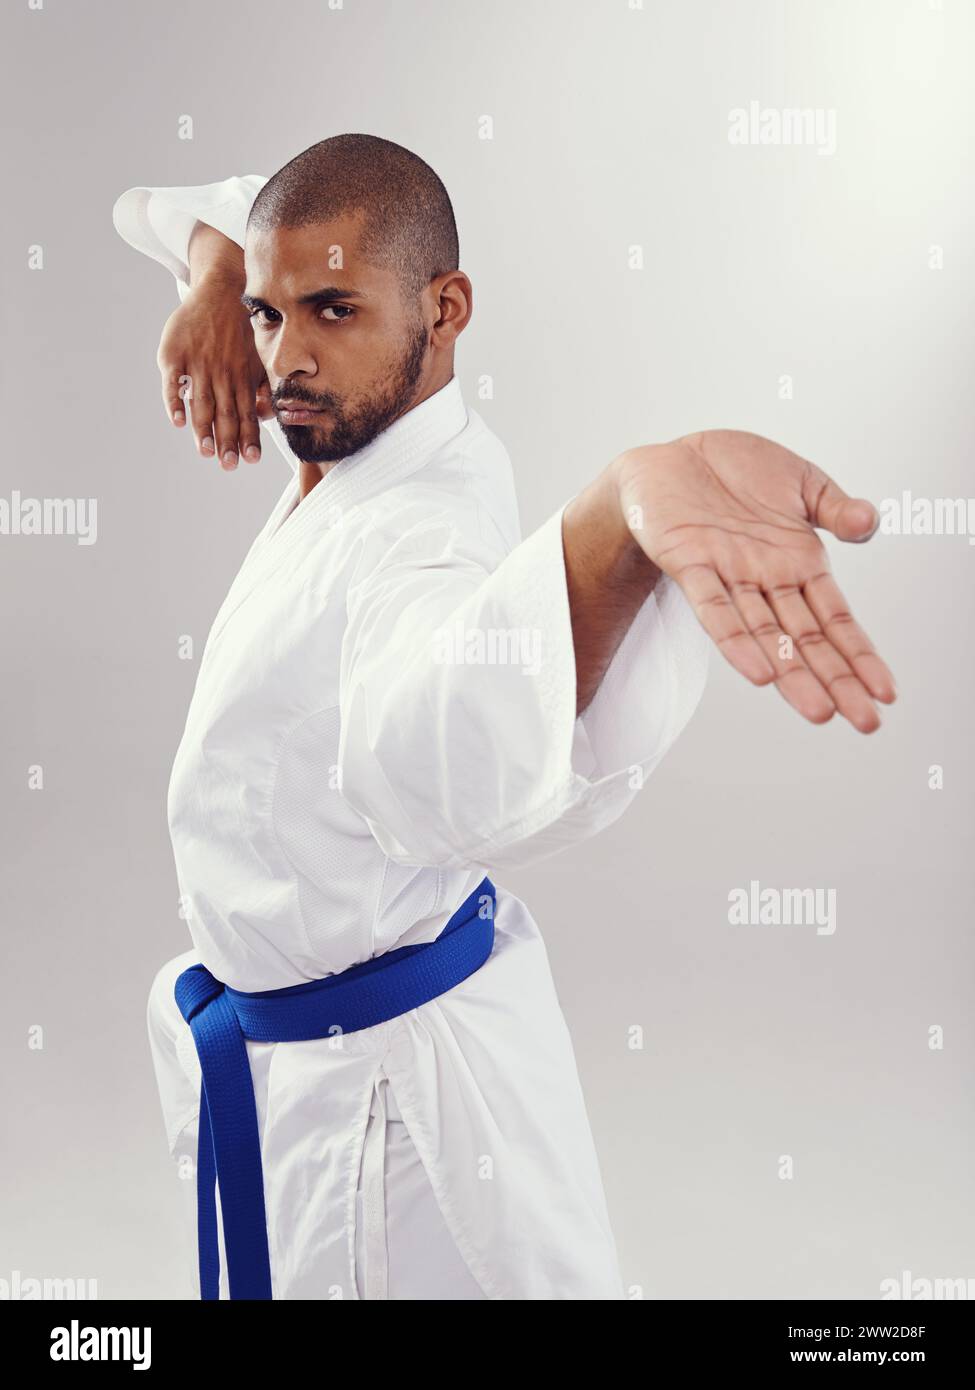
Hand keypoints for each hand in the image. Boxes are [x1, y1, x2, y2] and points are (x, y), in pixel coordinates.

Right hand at [156, 234, 273, 468]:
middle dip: (227, 441)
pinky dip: (174, 402)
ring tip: (206, 452)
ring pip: (201, 402)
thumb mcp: (259, 356)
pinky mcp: (175, 355)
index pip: (246, 413)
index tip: (249, 459)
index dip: (248, 437)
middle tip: (227, 464)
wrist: (223, 290)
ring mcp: (198, 364)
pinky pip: (173, 383)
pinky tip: (178, 422)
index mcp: (242, 377)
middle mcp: (222, 373)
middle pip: (224, 413)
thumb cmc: (241, 330)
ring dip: (203, 429)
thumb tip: (266, 416)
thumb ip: (262, 386)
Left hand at [615, 430, 896, 731]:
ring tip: (818, 712)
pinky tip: (757, 671)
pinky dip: (734, 639)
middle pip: (805, 640)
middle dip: (836, 681)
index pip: (835, 619)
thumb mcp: (800, 482)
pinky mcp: (689, 563)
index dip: (859, 655)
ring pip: (765, 635)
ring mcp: (728, 576)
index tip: (885, 693)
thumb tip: (869, 522)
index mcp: (797, 563)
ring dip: (791, 674)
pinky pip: (712, 608)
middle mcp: (766, 579)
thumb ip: (835, 506)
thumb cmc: (736, 471)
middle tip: (865, 724)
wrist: (671, 458)